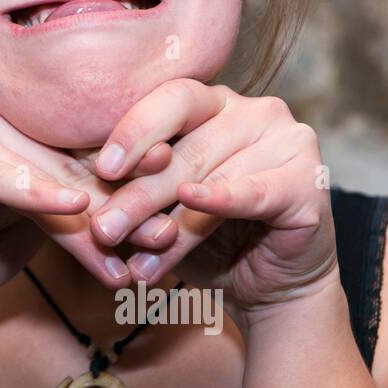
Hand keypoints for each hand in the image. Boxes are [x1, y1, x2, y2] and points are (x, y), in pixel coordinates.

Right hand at [0, 100, 175, 318]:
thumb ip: (85, 212)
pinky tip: (74, 207)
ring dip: (90, 212)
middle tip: (166, 234)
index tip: (183, 192)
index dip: (133, 169)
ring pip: (39, 172)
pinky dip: (35, 192)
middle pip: (66, 159)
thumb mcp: (44, 228)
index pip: (83, 143)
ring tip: (132, 249)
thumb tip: (160, 221)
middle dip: (120, 201)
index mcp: (14, 120)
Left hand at [85, 79, 338, 326]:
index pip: (169, 100)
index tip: (101, 170)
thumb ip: (133, 185)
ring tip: (136, 258)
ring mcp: (286, 139)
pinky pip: (255, 189)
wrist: (270, 287)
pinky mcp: (308, 179)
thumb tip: (80, 180)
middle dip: (139, 193)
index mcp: (212, 103)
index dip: (133, 131)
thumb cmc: (207, 239)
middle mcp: (252, 110)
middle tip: (104, 229)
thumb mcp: (161, 209)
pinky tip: (193, 202)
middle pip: (186, 147)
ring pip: (213, 176)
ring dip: (168, 221)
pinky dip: (221, 198)